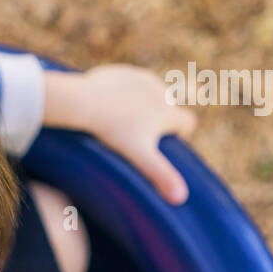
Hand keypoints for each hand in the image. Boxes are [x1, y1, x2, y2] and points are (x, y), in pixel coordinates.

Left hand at [69, 64, 198, 204]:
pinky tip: (106, 105)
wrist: (84, 101)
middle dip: (158, 120)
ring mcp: (142, 79)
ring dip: (142, 105)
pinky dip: (122, 94)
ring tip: (120, 121)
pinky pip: (128, 84)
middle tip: (135, 136)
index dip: (177, 135)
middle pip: (169, 108)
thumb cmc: (113, 130)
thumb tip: (181, 199)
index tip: (160, 145)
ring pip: (150, 94)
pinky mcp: (122, 72)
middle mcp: (161, 91)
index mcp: (169, 111)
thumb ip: (161, 175)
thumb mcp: (139, 156)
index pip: (187, 123)